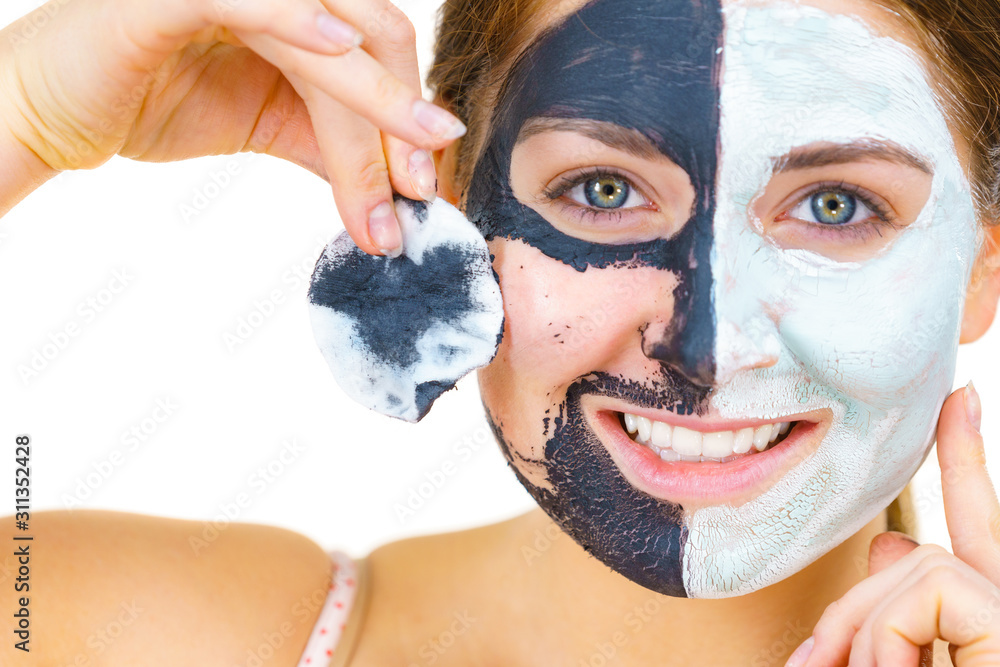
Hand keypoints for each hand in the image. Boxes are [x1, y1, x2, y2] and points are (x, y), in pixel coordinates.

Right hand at [0, 0, 462, 254]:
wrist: (56, 112)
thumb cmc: (158, 101)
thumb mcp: (270, 124)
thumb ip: (332, 144)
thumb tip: (401, 190)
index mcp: (301, 7)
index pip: (379, 48)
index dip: (409, 113)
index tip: (427, 189)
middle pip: (372, 37)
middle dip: (399, 122)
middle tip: (420, 193)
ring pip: (328, 32)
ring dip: (371, 104)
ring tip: (401, 177)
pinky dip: (295, 18)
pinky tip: (336, 46)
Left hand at [786, 383, 999, 665]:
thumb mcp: (888, 659)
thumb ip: (892, 605)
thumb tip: (888, 541)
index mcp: (983, 620)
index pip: (976, 526)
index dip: (965, 460)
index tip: (959, 397)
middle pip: (926, 552)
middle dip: (858, 600)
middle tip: (814, 662)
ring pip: (921, 561)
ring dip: (867, 629)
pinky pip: (935, 582)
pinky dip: (891, 636)